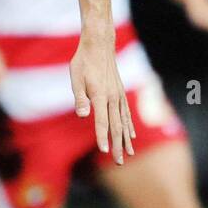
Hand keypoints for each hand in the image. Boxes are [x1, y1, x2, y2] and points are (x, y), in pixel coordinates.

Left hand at [69, 30, 135, 162]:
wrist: (99, 46)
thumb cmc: (83, 62)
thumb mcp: (75, 78)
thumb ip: (80, 98)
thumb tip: (83, 116)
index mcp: (100, 96)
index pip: (102, 121)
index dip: (103, 137)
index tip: (104, 151)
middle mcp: (113, 98)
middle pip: (116, 126)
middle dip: (118, 145)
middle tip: (119, 161)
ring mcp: (119, 96)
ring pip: (124, 122)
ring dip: (126, 139)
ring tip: (129, 154)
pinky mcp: (121, 93)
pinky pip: (126, 113)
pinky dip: (129, 126)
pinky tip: (131, 135)